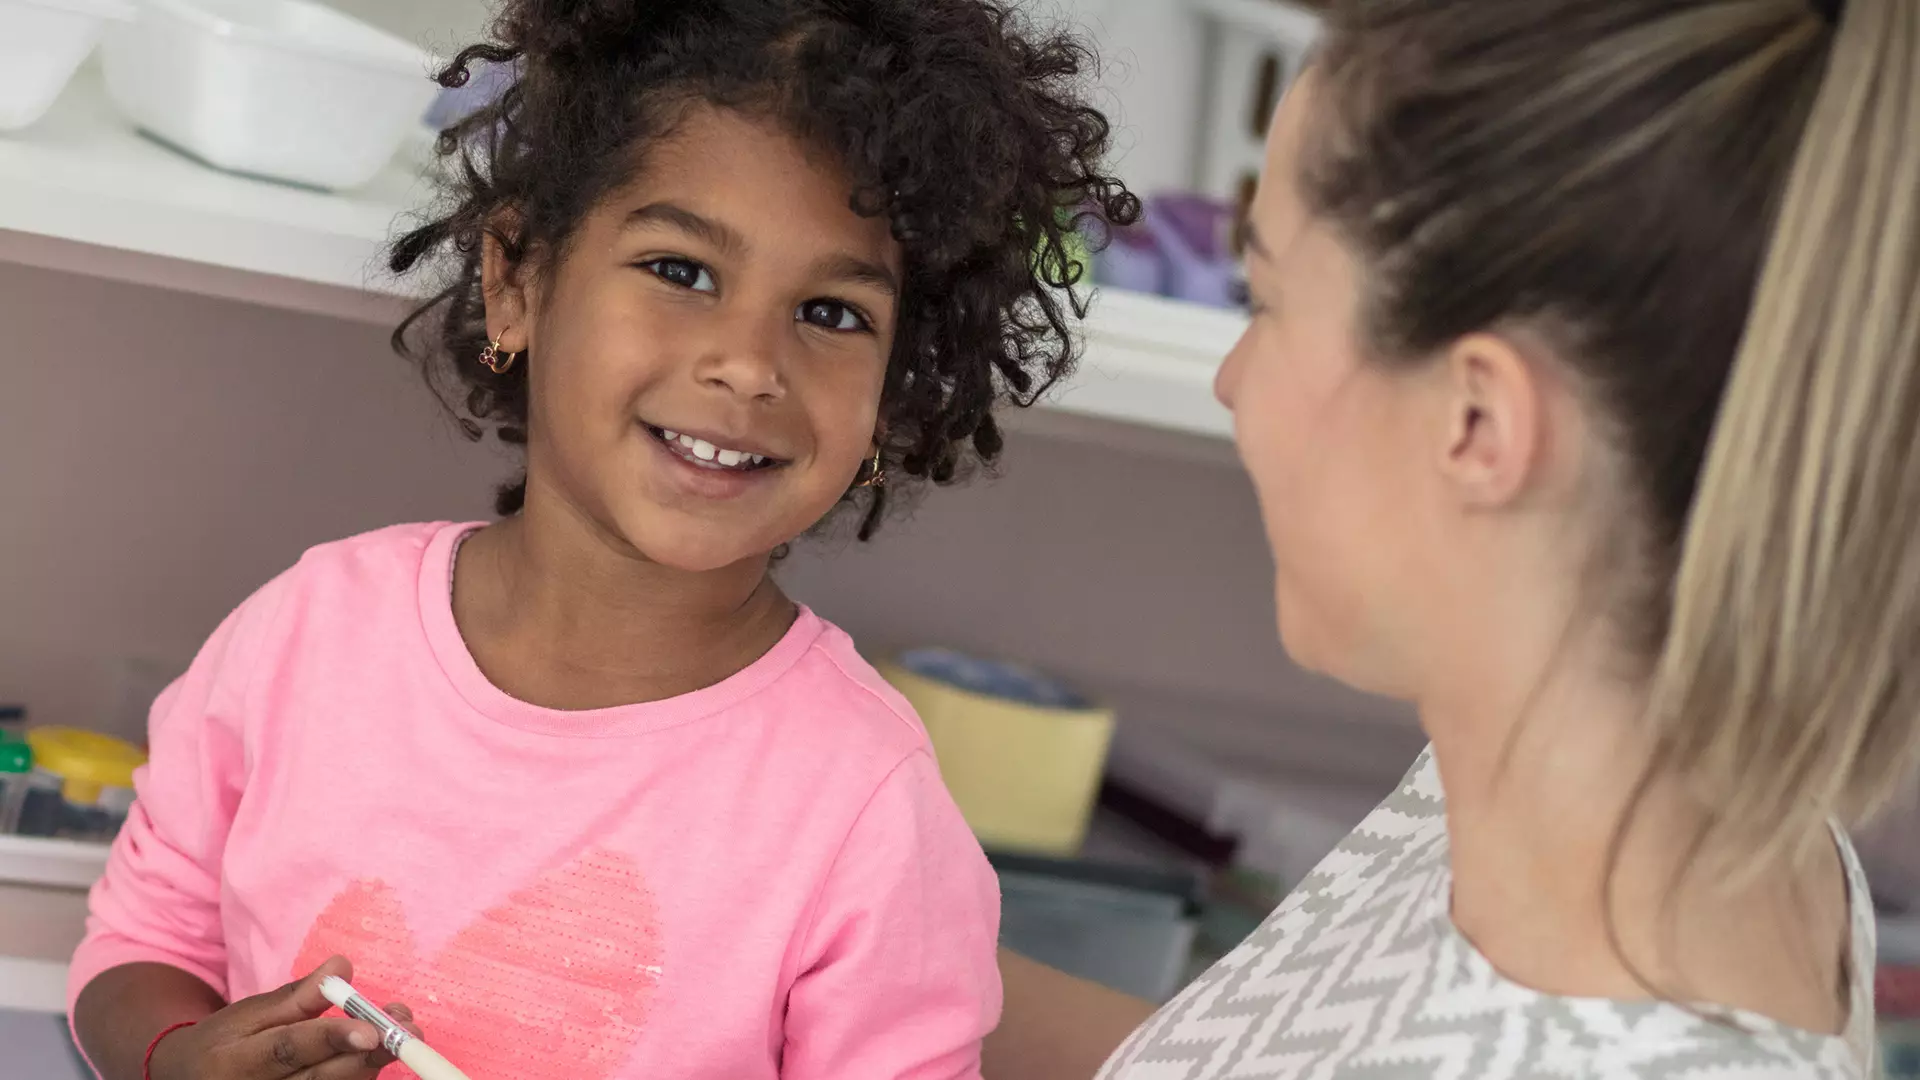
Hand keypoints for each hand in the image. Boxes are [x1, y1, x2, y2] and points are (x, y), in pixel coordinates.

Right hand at [147, 957, 422, 1079]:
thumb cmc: (223, 1044)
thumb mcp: (247, 1014)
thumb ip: (298, 997)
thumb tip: (342, 966)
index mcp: (235, 1062)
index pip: (287, 1050)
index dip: (330, 1039)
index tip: (370, 1028)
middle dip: (367, 1056)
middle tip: (406, 1031)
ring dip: (371, 1067)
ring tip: (403, 1038)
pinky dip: (357, 1077)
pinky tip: (378, 1058)